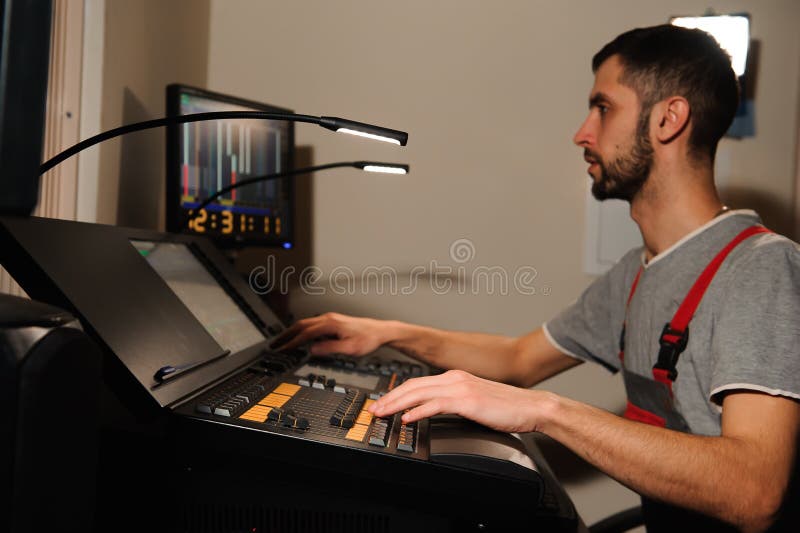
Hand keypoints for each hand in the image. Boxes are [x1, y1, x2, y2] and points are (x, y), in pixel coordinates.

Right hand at [271, 312, 390, 355]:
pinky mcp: (333, 322)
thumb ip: (329, 349)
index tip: (282, 350)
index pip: (305, 333)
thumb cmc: (368, 339)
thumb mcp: (349, 349)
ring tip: (283, 342)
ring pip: (306, 324)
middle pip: (301, 325)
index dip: (292, 342)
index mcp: (330, 324)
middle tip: (274, 345)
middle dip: (286, 335)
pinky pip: (312, 325)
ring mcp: (330, 319)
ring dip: (293, 332)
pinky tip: (301, 339)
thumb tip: (312, 350)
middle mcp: (328, 318)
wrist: (380, 332)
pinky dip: (302, 331)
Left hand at [367, 369, 554, 432]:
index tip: (383, 404)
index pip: (417, 384)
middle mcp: (454, 378)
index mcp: (454, 377)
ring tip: (382, 414)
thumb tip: (433, 413)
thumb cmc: (506, 408)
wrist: (531, 407)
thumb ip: (453, 403)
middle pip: (412, 386)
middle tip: (373, 410)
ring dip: (396, 405)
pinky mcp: (466, 400)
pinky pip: (435, 405)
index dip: (396, 394)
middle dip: (389, 398)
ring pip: (418, 393)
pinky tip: (406, 419)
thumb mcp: (474, 402)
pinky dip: (417, 412)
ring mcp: (460, 387)